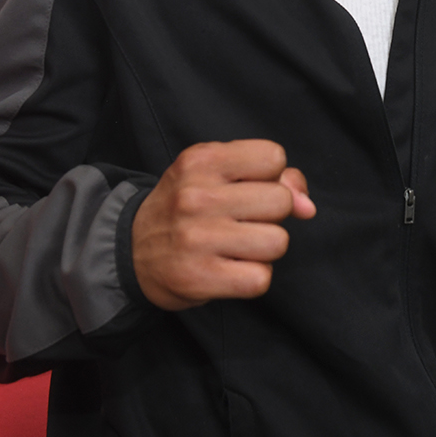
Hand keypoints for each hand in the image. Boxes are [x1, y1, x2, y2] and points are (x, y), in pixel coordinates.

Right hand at [131, 139, 316, 310]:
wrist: (128, 251)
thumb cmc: (185, 208)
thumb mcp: (216, 174)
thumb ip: (272, 177)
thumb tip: (307, 207)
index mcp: (203, 160)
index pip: (274, 157)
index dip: (271, 176)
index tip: (248, 188)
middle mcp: (197, 196)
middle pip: (281, 201)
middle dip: (272, 214)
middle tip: (242, 221)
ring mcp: (196, 238)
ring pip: (277, 242)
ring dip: (265, 249)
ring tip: (238, 246)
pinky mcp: (198, 278)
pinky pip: (260, 279)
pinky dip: (253, 278)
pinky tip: (231, 269)